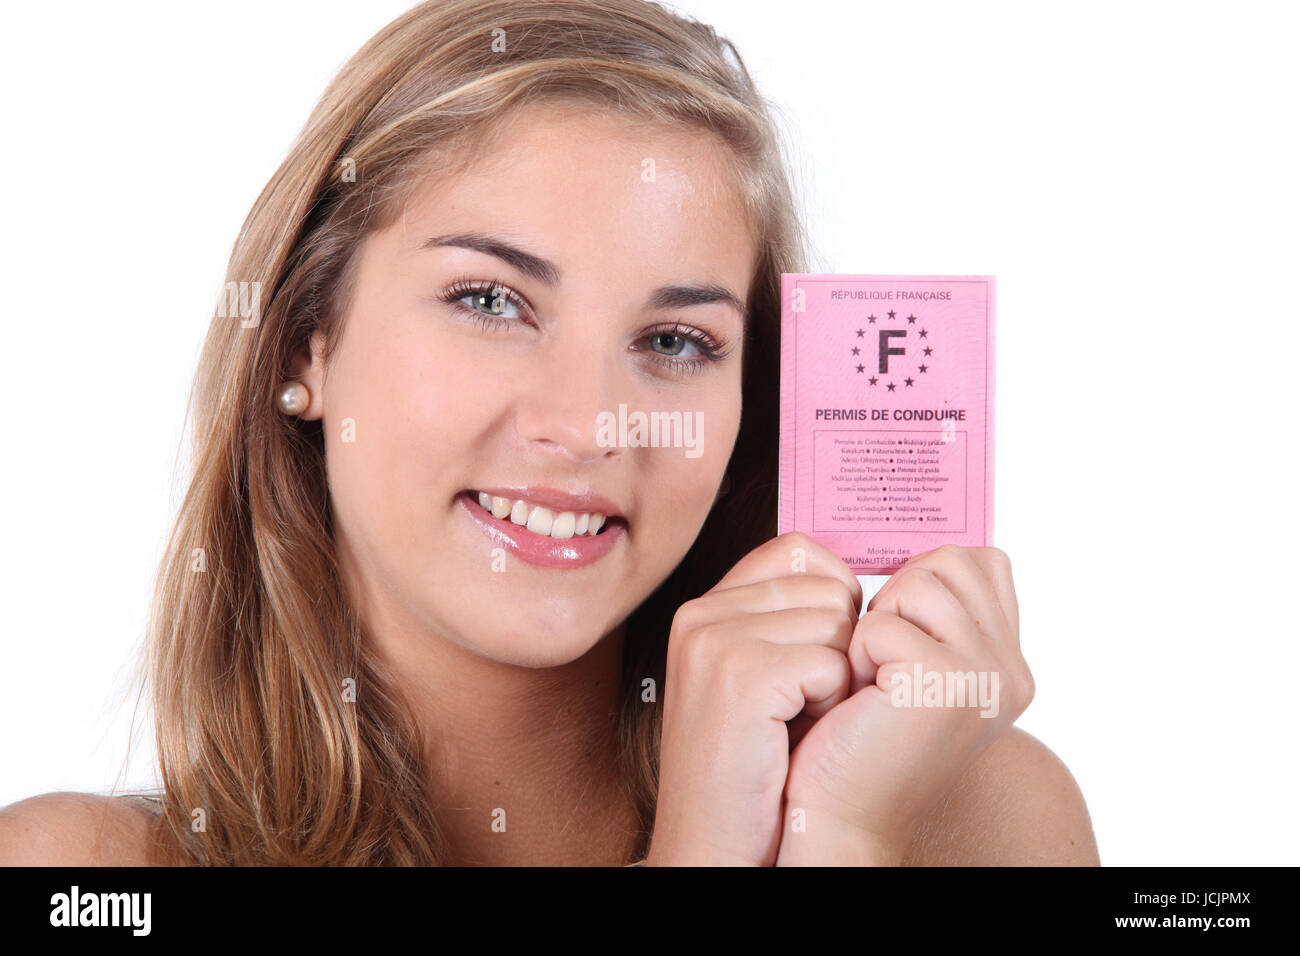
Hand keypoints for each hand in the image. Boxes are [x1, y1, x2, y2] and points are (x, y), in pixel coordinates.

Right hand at [645, 532, 861, 865]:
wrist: (712, 846)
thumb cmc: (750, 774)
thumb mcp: (759, 679)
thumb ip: (785, 621)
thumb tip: (857, 584)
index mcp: (703, 609)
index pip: (798, 549)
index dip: (833, 599)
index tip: (821, 655)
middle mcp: (701, 613)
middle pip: (828, 586)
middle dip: (839, 647)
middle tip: (800, 705)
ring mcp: (714, 641)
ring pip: (837, 622)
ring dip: (837, 679)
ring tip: (793, 722)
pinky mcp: (739, 676)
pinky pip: (831, 663)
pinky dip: (829, 705)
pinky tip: (792, 736)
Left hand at [777, 544, 1031, 864]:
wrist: (834, 815)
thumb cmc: (853, 735)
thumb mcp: (908, 661)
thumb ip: (932, 610)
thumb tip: (917, 544)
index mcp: (1009, 663)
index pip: (981, 561)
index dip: (925, 581)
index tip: (897, 634)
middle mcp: (1013, 671)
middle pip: (950, 561)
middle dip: (897, 600)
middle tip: (880, 664)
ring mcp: (988, 678)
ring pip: (917, 582)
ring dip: (875, 626)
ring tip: (871, 683)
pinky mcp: (947, 686)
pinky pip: (881, 626)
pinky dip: (856, 657)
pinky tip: (861, 704)